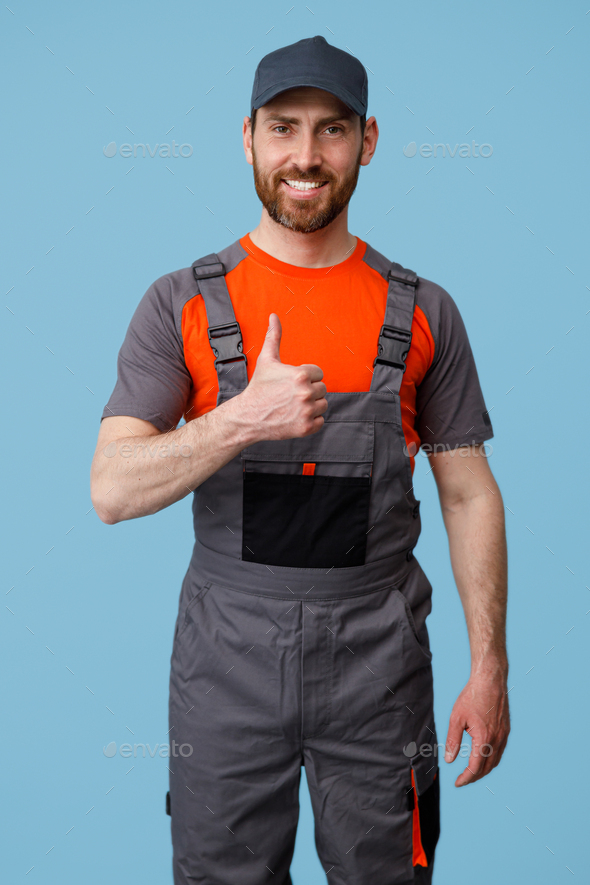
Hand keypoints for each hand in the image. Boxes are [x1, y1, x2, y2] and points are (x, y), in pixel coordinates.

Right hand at [239, 313, 327, 441]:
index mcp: (300, 375)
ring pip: (323, 405)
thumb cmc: (258, 388)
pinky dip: (311, 420)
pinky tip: (296, 416)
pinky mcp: (306, 427)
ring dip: (312, 405)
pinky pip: (321, 421)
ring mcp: (307, 411)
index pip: (319, 373)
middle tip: (291, 395)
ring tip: (293, 405)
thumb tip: (274, 316)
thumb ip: (274, 336)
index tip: (291, 383)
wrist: (248, 416)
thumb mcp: (266, 360)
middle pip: (322, 389)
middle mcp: (306, 393)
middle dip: (309, 391)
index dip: (306, 377)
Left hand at [444, 665, 509, 785]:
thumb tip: (449, 760)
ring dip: (484, 770)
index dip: (465, 778)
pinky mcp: (506, 730)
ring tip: (471, 771)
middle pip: (487, 768)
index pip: (475, 768)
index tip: (457, 783)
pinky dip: (491, 759)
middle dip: (474, 777)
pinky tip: (483, 757)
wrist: (490, 680)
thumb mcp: (456, 718)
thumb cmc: (471, 697)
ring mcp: (504, 736)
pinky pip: (500, 751)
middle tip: (462, 779)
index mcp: (484, 739)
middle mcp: (497, 740)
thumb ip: (453, 740)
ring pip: (495, 761)